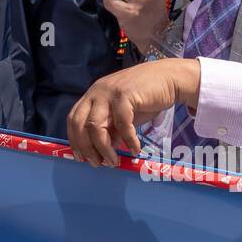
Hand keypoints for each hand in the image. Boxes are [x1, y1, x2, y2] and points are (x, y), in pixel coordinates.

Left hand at [67, 58, 199, 165]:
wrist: (167, 78)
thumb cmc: (144, 98)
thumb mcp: (122, 115)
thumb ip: (111, 129)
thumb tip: (105, 151)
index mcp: (92, 96)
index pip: (73, 119)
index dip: (75, 140)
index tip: (81, 158)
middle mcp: (96, 92)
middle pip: (80, 124)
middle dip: (86, 147)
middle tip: (97, 164)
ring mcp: (109, 92)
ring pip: (96, 125)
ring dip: (103, 148)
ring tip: (114, 161)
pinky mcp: (125, 95)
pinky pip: (122, 123)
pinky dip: (128, 140)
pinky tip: (135, 149)